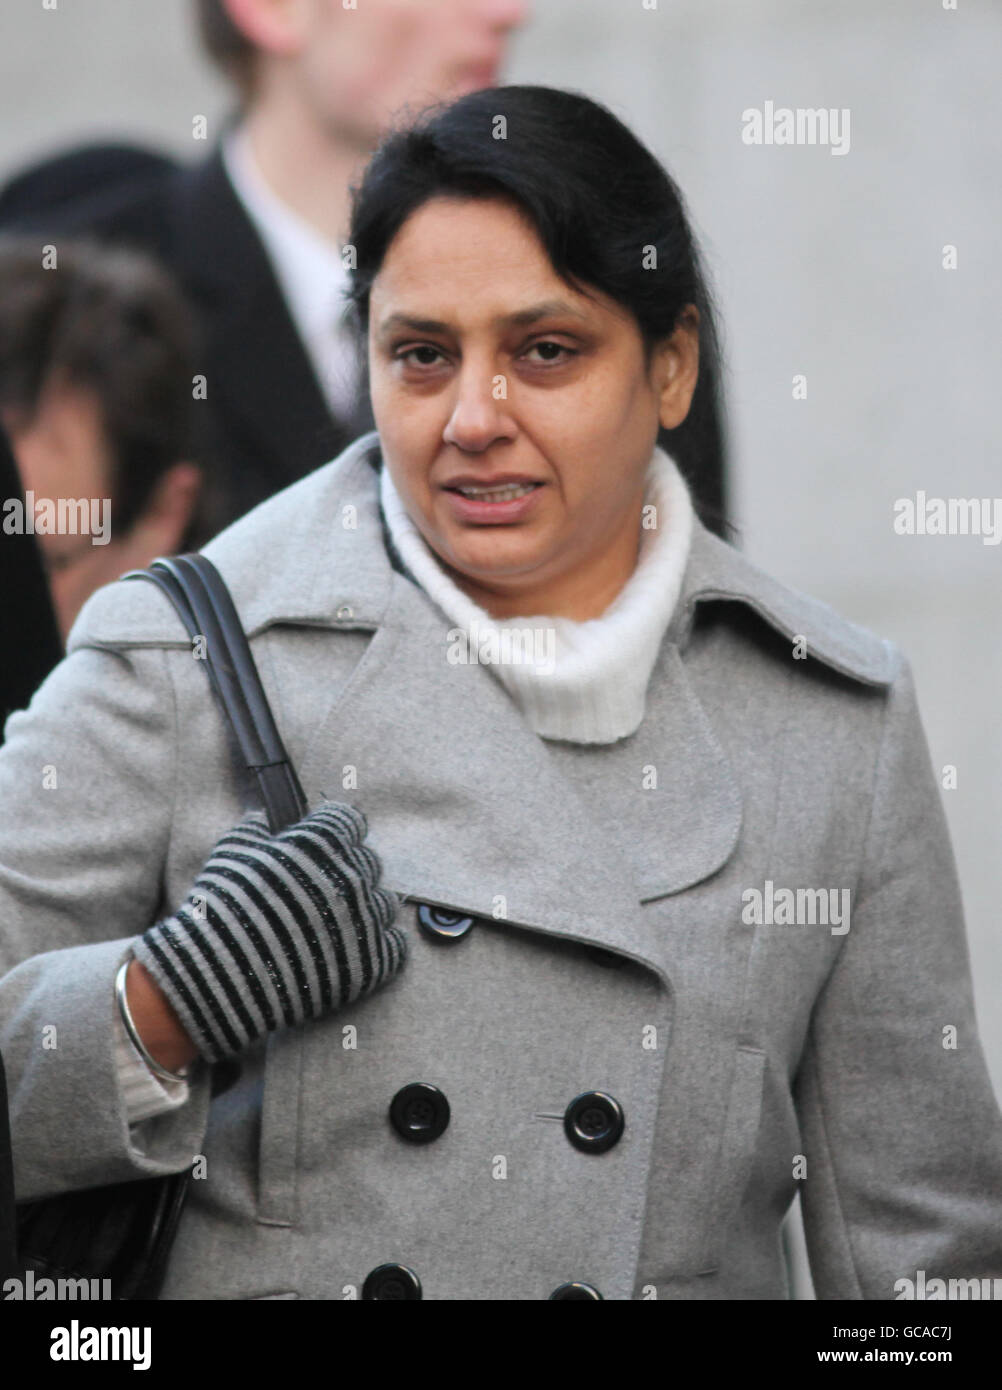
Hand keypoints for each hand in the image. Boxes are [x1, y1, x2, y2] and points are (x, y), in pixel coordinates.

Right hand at [132, 801, 406, 1061]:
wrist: (219, 982)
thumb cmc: (221, 913)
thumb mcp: (228, 857)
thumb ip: (252, 829)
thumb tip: (262, 816)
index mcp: (321, 844)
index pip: (349, 821)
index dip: (334, 832)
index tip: (324, 844)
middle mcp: (351, 877)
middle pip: (368, 861)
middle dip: (346, 871)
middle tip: (320, 890)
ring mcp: (364, 921)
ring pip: (383, 903)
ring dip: (362, 909)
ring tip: (331, 924)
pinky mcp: (372, 962)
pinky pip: (395, 945)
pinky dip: (376, 945)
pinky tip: (351, 949)